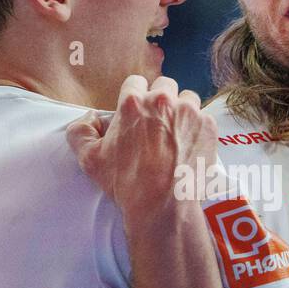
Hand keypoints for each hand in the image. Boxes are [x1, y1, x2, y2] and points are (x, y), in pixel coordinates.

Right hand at [66, 74, 217, 217]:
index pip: (135, 82)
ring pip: (187, 99)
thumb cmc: (127, 183)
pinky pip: (204, 118)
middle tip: (157, 124)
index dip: (136, 97)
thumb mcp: (90, 160)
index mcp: (133, 103)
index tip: (138, 112)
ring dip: (182, 111)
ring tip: (176, 134)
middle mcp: (163, 101)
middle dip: (160, 100)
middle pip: (164, 86)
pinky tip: (189, 146)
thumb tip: (88, 118)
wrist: (163, 205)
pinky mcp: (208, 127)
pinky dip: (198, 128)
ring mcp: (189, 112)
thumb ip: (80, 132)